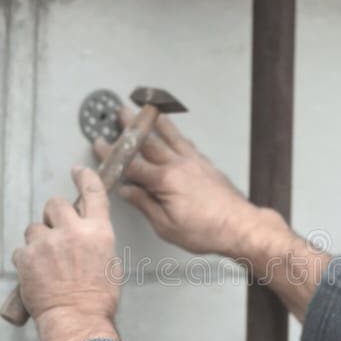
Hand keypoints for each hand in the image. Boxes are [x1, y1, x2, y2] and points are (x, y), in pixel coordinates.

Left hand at [13, 167, 118, 340]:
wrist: (77, 320)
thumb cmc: (97, 299)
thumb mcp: (110, 264)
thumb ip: (96, 242)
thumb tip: (85, 235)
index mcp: (98, 232)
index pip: (93, 193)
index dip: (85, 178)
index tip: (78, 171)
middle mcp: (72, 232)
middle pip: (55, 204)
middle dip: (53, 216)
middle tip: (55, 233)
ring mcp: (46, 243)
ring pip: (34, 228)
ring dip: (38, 241)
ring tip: (47, 264)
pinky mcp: (26, 257)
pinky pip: (22, 250)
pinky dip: (27, 261)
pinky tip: (37, 276)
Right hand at [94, 107, 264, 256]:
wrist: (239, 226)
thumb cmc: (207, 230)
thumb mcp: (166, 226)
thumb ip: (144, 205)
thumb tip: (127, 191)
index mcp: (164, 181)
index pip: (131, 164)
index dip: (113, 154)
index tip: (101, 144)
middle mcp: (178, 165)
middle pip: (148, 143)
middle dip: (131, 128)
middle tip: (120, 113)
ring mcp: (194, 162)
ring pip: (170, 136)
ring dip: (154, 122)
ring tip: (146, 109)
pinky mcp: (205, 164)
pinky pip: (186, 143)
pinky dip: (176, 134)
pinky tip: (174, 132)